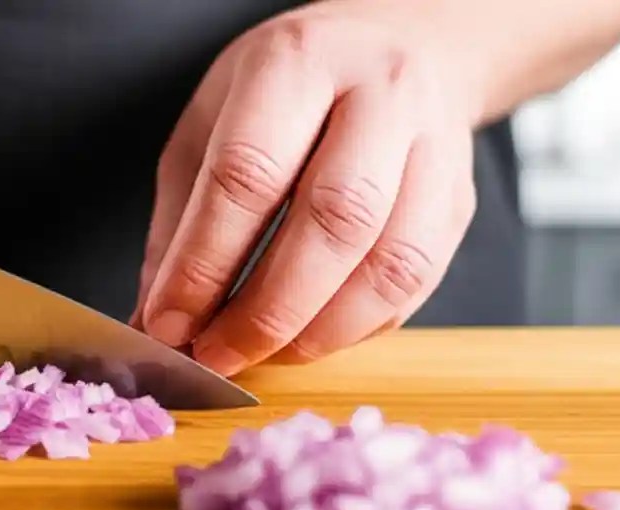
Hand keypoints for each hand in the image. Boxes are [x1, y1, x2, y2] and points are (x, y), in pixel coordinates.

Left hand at [132, 0, 477, 375]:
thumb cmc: (290, 89)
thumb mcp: (210, 124)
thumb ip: (179, 223)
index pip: (249, 174)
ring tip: (261, 355)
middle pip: (334, 220)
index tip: (170, 322)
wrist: (403, 43)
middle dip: (266, 310)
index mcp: (298, 63)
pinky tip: (309, 338)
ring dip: (318, 331)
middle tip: (216, 356)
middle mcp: (381, 95)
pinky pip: (415, 284)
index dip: (204, 262)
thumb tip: (158, 321)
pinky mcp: (460, 200)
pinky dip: (356, 329)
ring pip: (390, 263)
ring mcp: (435, 148)